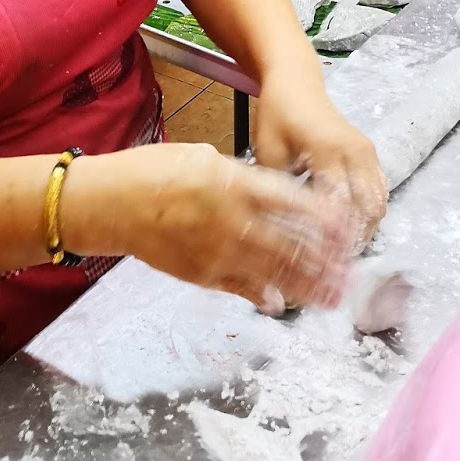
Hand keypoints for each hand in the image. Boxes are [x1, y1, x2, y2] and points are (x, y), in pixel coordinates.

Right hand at [76, 142, 352, 313]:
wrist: (110, 203)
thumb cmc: (154, 170)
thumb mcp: (203, 156)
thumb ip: (241, 178)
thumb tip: (270, 196)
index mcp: (233, 183)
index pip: (290, 201)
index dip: (322, 217)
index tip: (346, 226)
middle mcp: (231, 220)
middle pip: (288, 244)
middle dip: (323, 260)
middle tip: (348, 271)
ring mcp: (216, 252)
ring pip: (270, 273)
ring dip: (303, 286)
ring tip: (328, 295)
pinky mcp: (201, 274)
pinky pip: (240, 288)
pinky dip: (262, 296)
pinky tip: (279, 303)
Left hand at [253, 74, 387, 250]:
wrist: (296, 81)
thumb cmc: (277, 114)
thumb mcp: (267, 150)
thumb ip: (278, 189)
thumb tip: (279, 232)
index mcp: (328, 149)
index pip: (340, 203)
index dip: (333, 237)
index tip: (320, 263)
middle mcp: (355, 151)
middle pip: (367, 208)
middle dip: (353, 241)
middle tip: (334, 268)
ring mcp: (367, 152)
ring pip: (378, 203)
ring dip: (364, 230)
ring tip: (342, 256)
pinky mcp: (370, 153)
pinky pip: (379, 191)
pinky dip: (368, 215)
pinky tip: (350, 232)